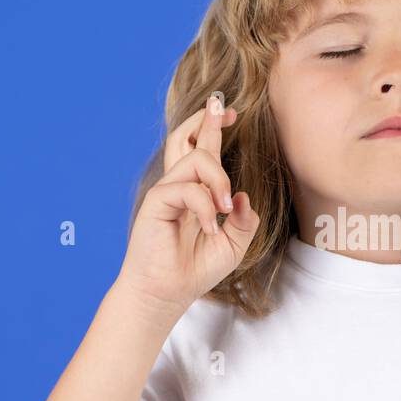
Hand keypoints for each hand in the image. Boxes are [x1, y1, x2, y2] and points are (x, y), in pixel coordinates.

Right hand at [117, 95, 259, 315]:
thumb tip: (241, 195)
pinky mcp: (157, 202)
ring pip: (195, 158)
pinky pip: (188, 189)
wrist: (168, 293)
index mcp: (196, 193)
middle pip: (186, 138)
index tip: (230, 111)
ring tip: (225, 207)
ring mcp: (167, 192)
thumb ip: (243, 220)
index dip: (214, 128)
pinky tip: (209, 229)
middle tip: (224, 108)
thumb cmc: (196, 269)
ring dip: (218, 178)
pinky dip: (205, 207)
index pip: (204, 151)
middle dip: (206, 120)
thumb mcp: (234, 244)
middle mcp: (179, 186)